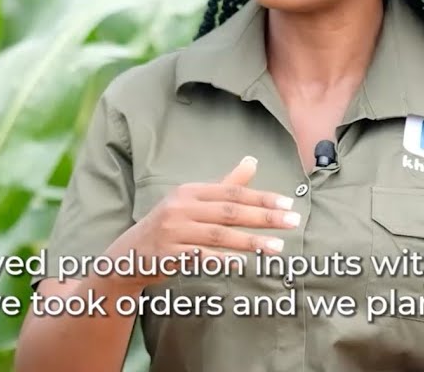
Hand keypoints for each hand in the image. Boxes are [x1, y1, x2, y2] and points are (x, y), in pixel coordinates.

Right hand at [101, 156, 298, 291]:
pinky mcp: (169, 255)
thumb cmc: (171, 224)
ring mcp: (173, 231)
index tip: (288, 203)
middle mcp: (181, 208)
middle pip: (230, 212)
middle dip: (264, 217)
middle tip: (292, 221)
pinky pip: (201, 257)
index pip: (233, 192)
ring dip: (251, 241)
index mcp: (189, 191)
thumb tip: (252, 161)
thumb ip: (225, 184)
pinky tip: (244, 263)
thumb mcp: (193, 200)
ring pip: (219, 236)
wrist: (130, 253)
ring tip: (278, 247)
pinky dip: (223, 260)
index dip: (261, 198)